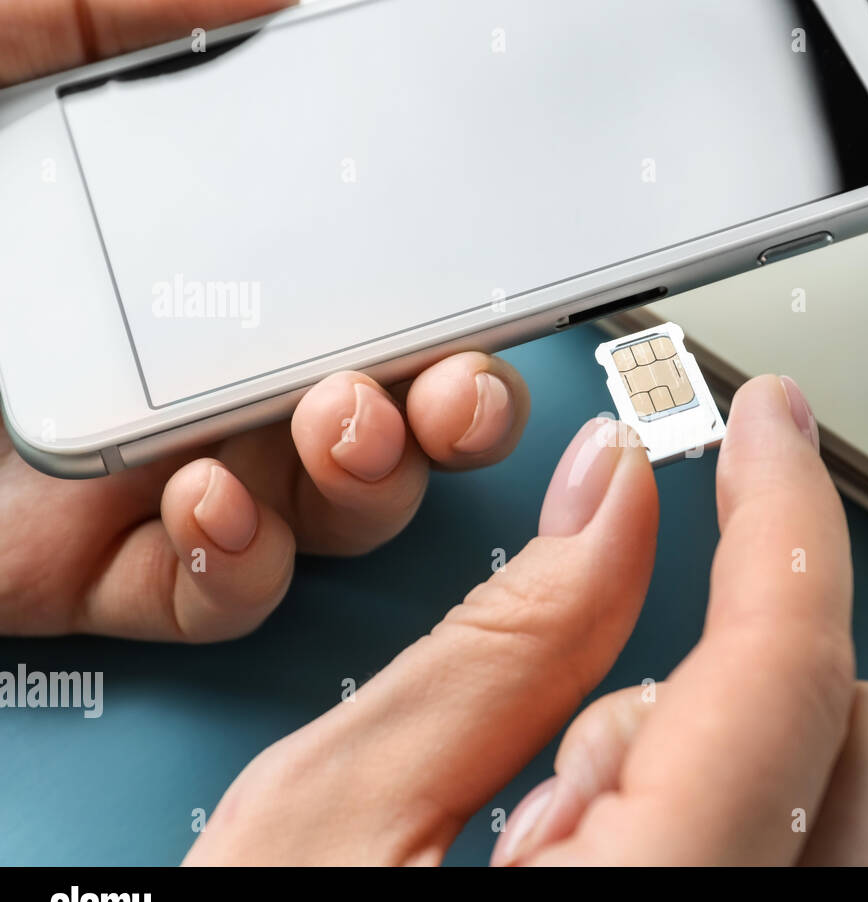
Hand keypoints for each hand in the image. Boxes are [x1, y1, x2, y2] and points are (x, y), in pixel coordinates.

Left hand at [0, 1, 530, 642]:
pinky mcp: (92, 571)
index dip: (448, 286)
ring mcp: (152, 474)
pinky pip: (222, 594)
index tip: (492, 275)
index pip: (360, 277)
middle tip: (453, 386)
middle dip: (454, 409)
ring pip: (335, 510)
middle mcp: (191, 366)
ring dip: (378, 478)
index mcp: (185, 249)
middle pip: (384, 410)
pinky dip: (248, 560)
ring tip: (343, 421)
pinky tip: (212, 497)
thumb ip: (127, 15)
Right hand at [184, 376, 867, 864]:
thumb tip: (604, 502)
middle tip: (576, 724)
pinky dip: (707, 829)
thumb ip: (501, 643)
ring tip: (542, 839)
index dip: (782, 510)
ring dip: (707, 765)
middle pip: (858, 734)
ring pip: (835, 801)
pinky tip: (575, 878)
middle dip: (732, 673)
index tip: (769, 425)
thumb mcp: (335, 820)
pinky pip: (794, 864)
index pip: (785, 666)